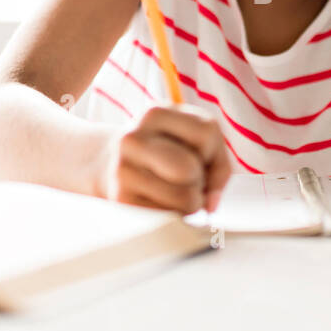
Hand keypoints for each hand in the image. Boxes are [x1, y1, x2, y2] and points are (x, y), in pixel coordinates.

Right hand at [95, 103, 231, 213]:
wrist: (112, 165)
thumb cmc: (165, 152)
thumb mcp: (191, 140)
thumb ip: (218, 165)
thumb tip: (211, 204)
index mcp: (155, 113)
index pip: (207, 133)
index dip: (214, 152)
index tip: (201, 156)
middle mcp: (133, 139)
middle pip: (190, 168)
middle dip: (201, 180)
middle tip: (189, 179)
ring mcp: (123, 171)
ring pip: (185, 197)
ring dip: (192, 202)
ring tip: (177, 191)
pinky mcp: (122, 201)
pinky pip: (170, 216)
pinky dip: (176, 215)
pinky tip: (164, 203)